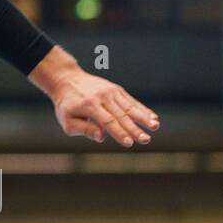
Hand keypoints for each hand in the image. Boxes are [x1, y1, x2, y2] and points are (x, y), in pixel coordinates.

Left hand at [31, 48, 159, 146]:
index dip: (118, 133)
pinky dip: (142, 109)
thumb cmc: (67, 106)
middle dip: (134, 129)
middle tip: (146, 140)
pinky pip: (131, 101)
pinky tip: (153, 118)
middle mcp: (102, 97)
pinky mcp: (116, 89)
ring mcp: (110, 92)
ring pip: (129, 106)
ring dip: (143, 117)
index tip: (129, 143)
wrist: (67, 79)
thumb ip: (84, 129)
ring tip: (155, 126)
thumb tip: (101, 137)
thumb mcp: (67, 121)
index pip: (107, 121)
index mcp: (89, 105)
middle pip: (121, 115)